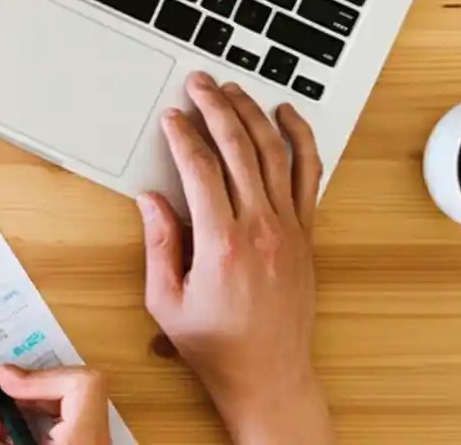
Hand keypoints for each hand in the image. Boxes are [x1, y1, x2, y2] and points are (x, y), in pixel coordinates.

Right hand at [0, 354, 109, 444]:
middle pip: (76, 390)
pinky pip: (71, 426)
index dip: (39, 377)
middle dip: (29, 390)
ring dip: (30, 407)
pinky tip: (7, 438)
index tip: (4, 386)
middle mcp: (96, 444)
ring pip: (72, 408)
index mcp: (81, 444)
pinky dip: (38, 425)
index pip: (83, 383)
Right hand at [136, 72, 333, 444]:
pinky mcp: (307, 234)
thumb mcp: (166, 301)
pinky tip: (287, 117)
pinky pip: (309, 175)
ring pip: (274, 153)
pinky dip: (301, 140)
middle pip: (239, 149)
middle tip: (199, 84)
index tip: (171, 118)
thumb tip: (151, 200)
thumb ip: (158, 245)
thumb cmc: (217, 346)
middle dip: (215, 108)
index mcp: (221, 245)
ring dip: (253, 114)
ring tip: (234, 89)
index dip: (183, 137)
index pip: (200, 170)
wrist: (269, 376)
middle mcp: (261, 229)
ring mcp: (290, 229)